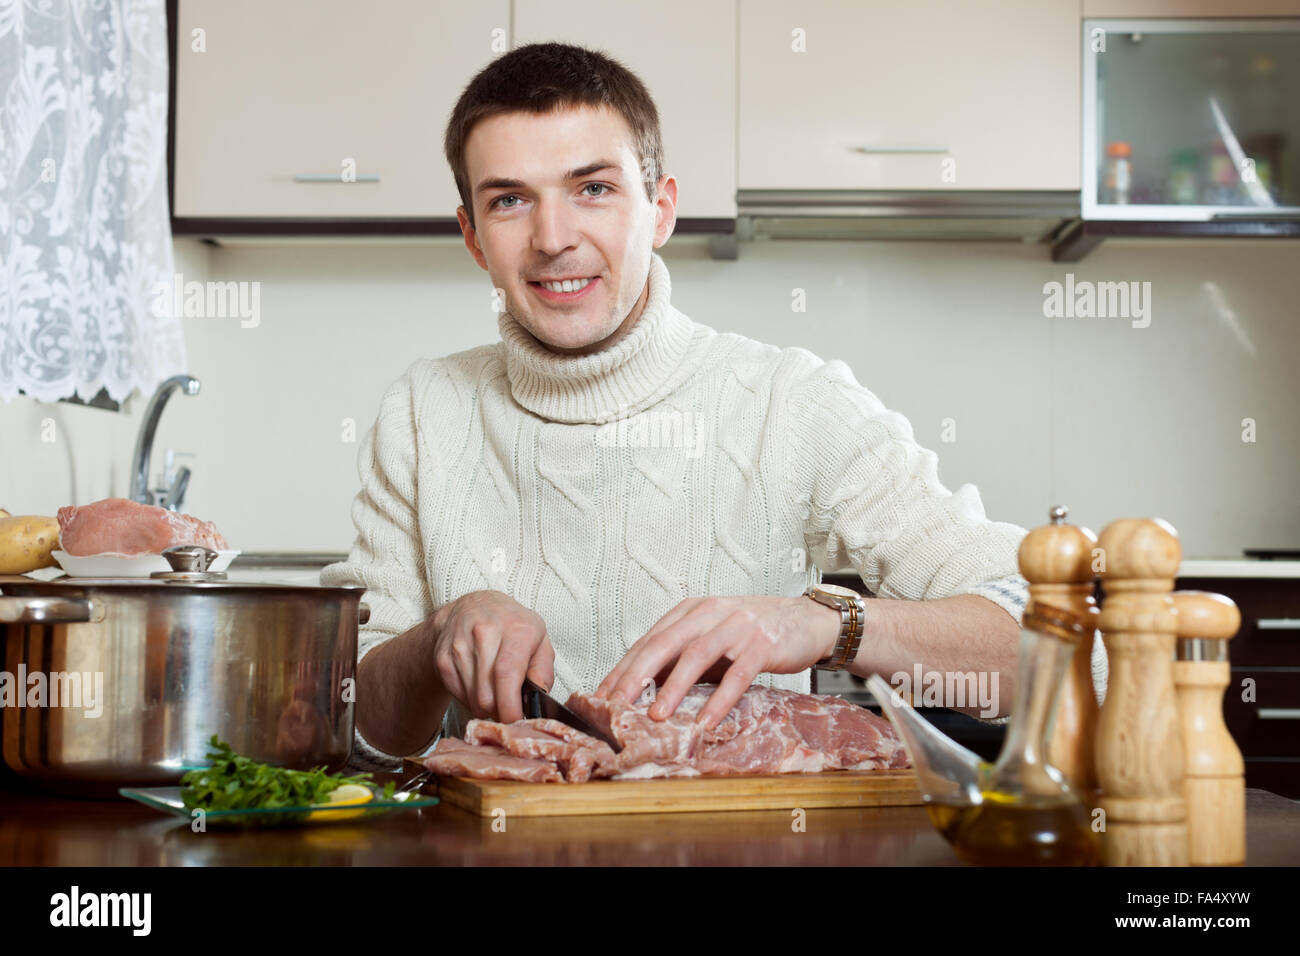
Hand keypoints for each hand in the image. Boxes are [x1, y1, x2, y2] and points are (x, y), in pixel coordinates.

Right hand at [430, 590, 554, 721]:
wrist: (472, 607)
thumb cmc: (512, 627)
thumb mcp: (540, 640)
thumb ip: (543, 670)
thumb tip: (538, 696)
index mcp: (516, 629)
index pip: (507, 673)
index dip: (510, 705)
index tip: (515, 721)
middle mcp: (485, 633)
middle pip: (487, 694)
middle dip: (500, 711)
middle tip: (509, 706)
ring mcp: (460, 645)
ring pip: (472, 699)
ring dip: (485, 706)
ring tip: (495, 692)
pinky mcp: (443, 658)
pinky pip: (458, 695)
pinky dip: (470, 699)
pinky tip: (479, 684)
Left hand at [595, 596, 841, 730]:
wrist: (806, 621)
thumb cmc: (752, 634)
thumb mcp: (711, 637)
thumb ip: (681, 656)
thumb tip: (642, 690)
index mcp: (691, 610)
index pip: (648, 640)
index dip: (623, 668)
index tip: (600, 696)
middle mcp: (709, 613)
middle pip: (664, 644)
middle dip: (635, 676)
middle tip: (615, 705)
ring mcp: (736, 627)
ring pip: (696, 657)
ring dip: (672, 688)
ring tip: (655, 716)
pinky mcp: (762, 646)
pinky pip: (736, 676)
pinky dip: (718, 700)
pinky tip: (705, 722)